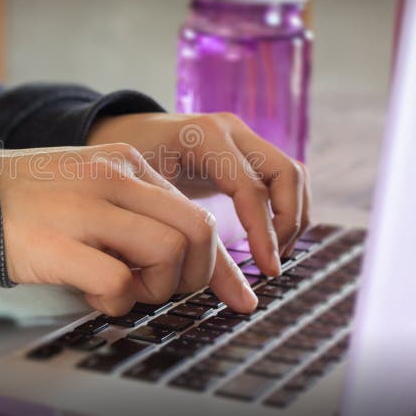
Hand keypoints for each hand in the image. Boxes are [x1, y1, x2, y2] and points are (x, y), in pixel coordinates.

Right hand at [0, 144, 257, 314]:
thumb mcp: (95, 189)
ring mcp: (86, 206)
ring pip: (168, 252)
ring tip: (121, 287)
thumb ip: (141, 213)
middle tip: (160, 288)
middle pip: (197, 230)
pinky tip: (90, 292)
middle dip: (195, 275)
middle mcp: (114, 177)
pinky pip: (118, 282)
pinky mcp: (57, 242)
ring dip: (155, 288)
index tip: (235, 296)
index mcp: (127, 162)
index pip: (197, 212)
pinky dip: (114, 301)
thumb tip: (194, 261)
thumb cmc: (37, 201)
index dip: (217, 263)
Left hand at [87, 112, 309, 272]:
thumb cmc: (125, 171)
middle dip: (287, 223)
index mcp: (203, 137)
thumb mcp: (142, 199)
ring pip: (293, 174)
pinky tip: (267, 240)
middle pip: (287, 174)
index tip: (267, 271)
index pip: (251, 189)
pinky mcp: (247, 150)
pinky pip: (283, 177)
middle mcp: (230, 130)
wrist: (121, 139)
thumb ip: (176, 235)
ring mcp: (242, 136)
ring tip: (271, 255)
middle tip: (271, 264)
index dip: (264, 234)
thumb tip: (204, 285)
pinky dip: (285, 209)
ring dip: (293, 217)